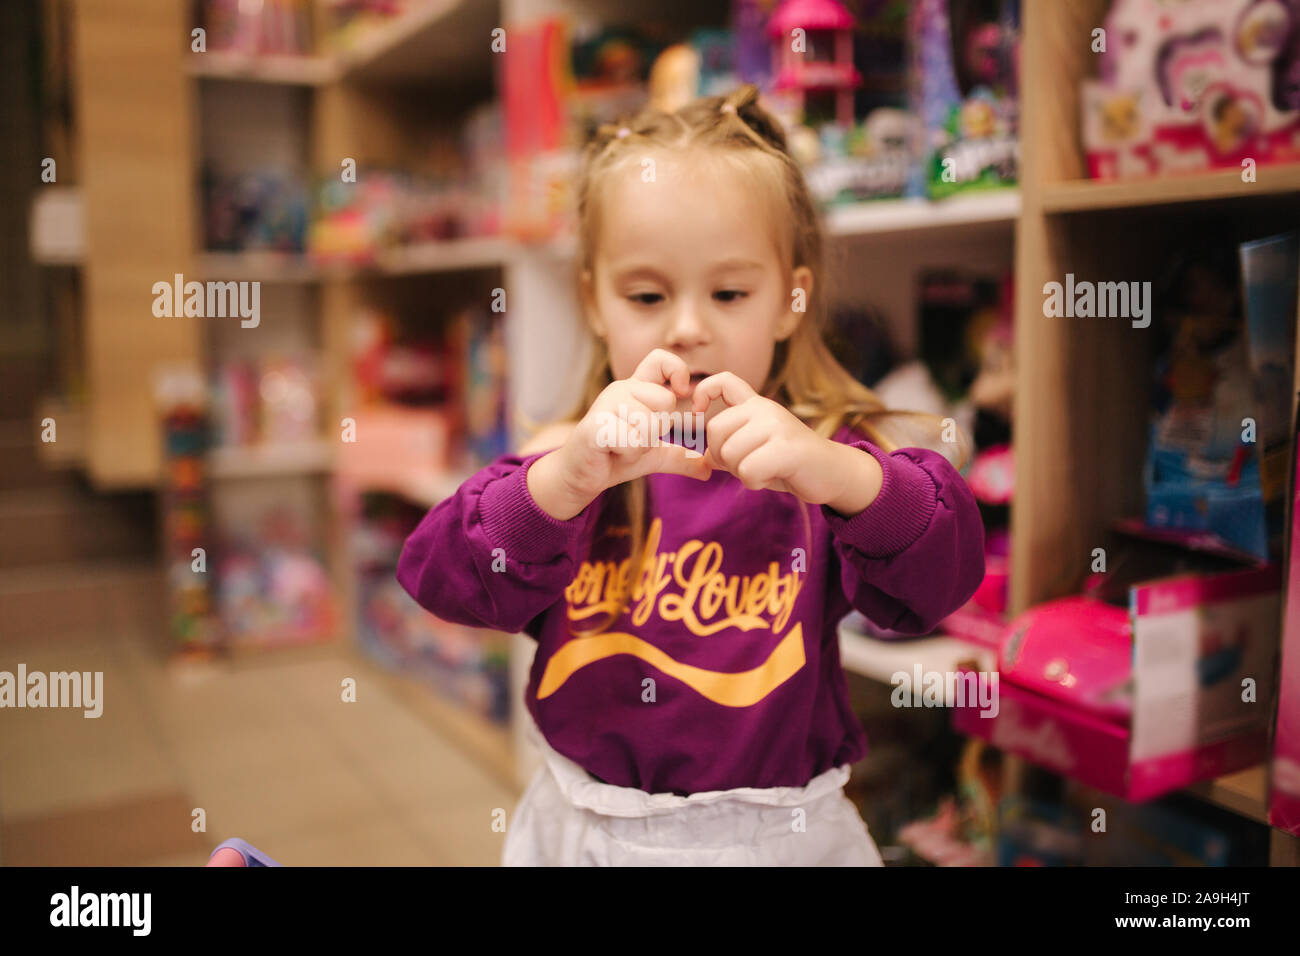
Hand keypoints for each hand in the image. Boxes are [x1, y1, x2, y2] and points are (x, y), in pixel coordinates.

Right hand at [529, 349, 711, 519]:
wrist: (579, 475)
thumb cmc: (615, 457)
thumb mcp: (654, 455)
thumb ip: (681, 457)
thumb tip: (709, 470)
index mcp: (635, 389)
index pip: (660, 360)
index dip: (677, 370)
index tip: (683, 393)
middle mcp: (621, 390)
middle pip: (665, 402)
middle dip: (658, 430)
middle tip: (635, 439)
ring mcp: (606, 405)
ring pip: (650, 425)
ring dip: (641, 447)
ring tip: (622, 447)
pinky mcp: (595, 426)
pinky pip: (633, 441)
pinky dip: (628, 454)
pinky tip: (613, 453)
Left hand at [692, 371, 881, 512]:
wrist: (833, 473)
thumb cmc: (789, 464)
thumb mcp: (756, 449)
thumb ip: (730, 447)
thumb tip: (702, 457)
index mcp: (756, 406)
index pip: (723, 382)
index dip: (703, 392)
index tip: (698, 411)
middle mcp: (765, 409)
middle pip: (715, 430)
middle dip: (723, 457)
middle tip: (748, 465)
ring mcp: (777, 425)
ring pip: (730, 454)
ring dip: (742, 473)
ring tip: (766, 470)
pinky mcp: (787, 447)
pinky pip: (748, 470)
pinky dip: (755, 482)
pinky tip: (774, 477)